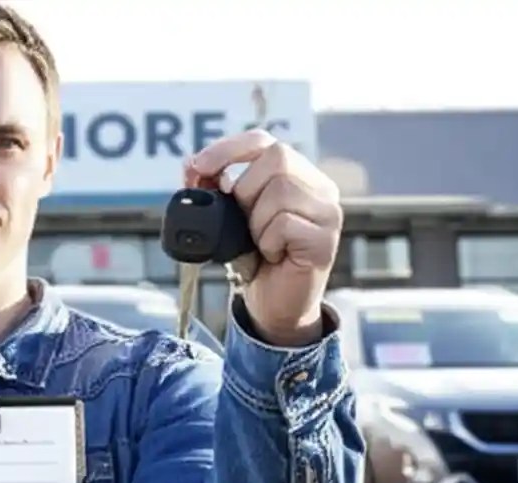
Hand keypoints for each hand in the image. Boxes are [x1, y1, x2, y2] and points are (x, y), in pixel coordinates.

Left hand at [185, 129, 342, 345]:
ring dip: (257, 222)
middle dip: (246, 191)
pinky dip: (268, 241)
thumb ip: (212, 189)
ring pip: (280, 191)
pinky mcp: (325, 240)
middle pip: (276, 158)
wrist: (273, 305)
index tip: (199, 167)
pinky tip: (274, 255)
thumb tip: (189, 165)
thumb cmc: (254, 259)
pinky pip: (285, 224)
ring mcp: (327, 212)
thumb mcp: (228, 218)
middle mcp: (320, 187)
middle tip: (245, 222)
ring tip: (262, 243)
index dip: (229, 148)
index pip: (265, 141)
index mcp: (297, 175)